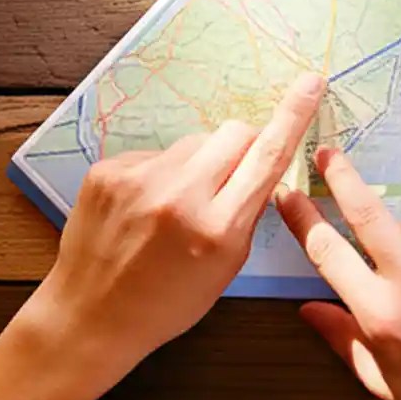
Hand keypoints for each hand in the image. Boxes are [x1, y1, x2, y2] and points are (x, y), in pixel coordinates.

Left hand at [25, 72, 325, 367]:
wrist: (90, 317)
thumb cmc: (167, 303)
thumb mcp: (225, 269)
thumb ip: (247, 214)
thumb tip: (261, 167)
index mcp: (218, 229)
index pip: (267, 157)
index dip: (293, 116)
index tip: (310, 83)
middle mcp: (180, 196)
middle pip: (233, 134)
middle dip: (241, 149)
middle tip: (229, 180)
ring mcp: (139, 179)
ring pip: (194, 142)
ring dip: (198, 164)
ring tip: (176, 206)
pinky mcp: (109, 170)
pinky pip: (155, 153)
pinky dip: (159, 175)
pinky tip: (144, 209)